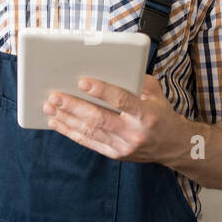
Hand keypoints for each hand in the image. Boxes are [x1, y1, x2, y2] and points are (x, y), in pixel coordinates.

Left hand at [43, 74, 189, 163]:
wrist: (171, 145)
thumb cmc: (160, 112)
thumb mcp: (155, 92)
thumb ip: (135, 79)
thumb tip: (108, 66)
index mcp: (146, 114)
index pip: (122, 100)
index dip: (102, 91)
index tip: (82, 81)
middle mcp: (134, 132)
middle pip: (99, 119)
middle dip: (74, 106)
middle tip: (55, 95)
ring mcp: (123, 147)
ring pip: (89, 131)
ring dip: (66, 119)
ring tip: (50, 107)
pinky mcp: (115, 154)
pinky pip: (88, 142)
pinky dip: (70, 132)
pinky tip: (56, 122)